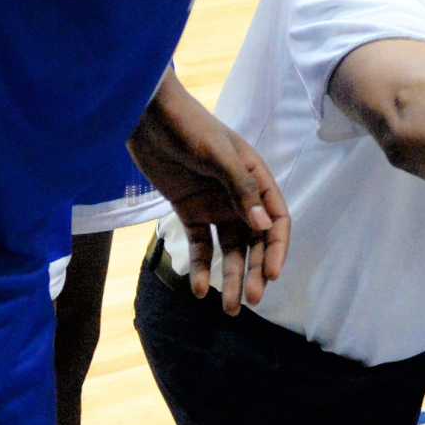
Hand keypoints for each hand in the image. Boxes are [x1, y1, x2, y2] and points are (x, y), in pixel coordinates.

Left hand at [129, 91, 289, 315]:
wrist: (148, 116)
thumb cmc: (189, 126)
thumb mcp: (218, 155)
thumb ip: (240, 190)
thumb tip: (263, 226)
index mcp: (255, 179)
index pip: (276, 220)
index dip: (276, 249)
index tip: (271, 275)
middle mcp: (239, 197)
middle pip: (254, 242)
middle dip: (254, 272)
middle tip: (250, 301)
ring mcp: (214, 206)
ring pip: (228, 250)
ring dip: (230, 277)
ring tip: (228, 308)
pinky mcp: (189, 211)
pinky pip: (199, 245)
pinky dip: (201, 267)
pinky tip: (199, 290)